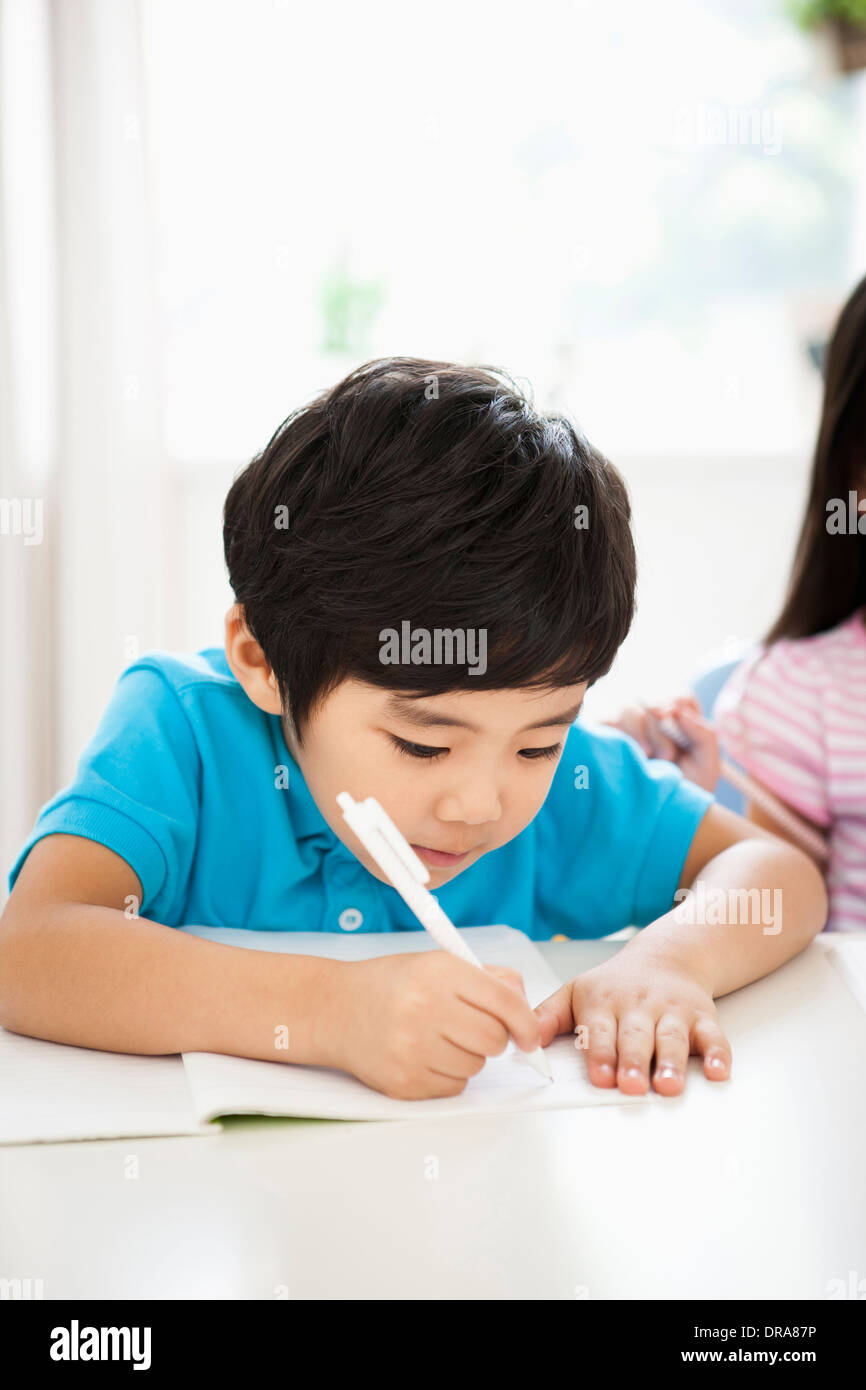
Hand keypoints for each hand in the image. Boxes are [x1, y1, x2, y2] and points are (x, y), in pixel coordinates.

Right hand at [327, 953, 541, 1099]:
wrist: (335, 1008)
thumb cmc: (390, 985)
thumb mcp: (437, 963)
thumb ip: (487, 978)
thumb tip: (524, 1004)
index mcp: (439, 973)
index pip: (504, 1001)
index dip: (525, 1022)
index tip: (528, 1034)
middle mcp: (424, 1008)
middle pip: (494, 1039)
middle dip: (493, 1038)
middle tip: (471, 1028)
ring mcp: (411, 1048)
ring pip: (476, 1066)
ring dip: (468, 1056)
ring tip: (439, 1038)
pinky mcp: (404, 1081)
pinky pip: (453, 1087)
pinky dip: (449, 1075)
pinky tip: (425, 1055)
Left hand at [533, 945, 731, 1095]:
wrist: (666, 956)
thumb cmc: (614, 985)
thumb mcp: (575, 992)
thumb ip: (547, 1016)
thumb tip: (522, 1040)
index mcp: (604, 1003)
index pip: (600, 1030)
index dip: (600, 1053)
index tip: (601, 1076)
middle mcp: (639, 1006)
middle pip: (636, 1037)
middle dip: (633, 1062)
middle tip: (630, 1087)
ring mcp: (672, 1011)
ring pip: (673, 1038)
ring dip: (672, 1063)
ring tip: (668, 1085)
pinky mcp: (702, 1017)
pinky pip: (713, 1035)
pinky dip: (719, 1053)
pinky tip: (718, 1071)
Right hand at [603, 693, 719, 792]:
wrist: (662, 818)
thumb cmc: (688, 791)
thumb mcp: (707, 765)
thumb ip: (704, 734)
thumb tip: (677, 711)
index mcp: (681, 720)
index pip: (677, 695)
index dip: (675, 703)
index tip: (672, 720)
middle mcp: (653, 718)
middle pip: (650, 697)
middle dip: (658, 725)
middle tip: (667, 756)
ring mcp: (628, 727)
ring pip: (627, 707)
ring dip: (638, 729)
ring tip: (646, 757)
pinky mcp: (606, 737)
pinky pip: (604, 721)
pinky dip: (615, 732)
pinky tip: (623, 751)